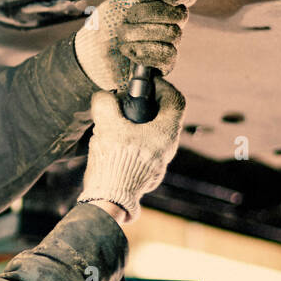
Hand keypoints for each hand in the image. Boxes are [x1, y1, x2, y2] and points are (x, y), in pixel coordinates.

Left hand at [74, 0, 196, 91]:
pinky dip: (145, 52)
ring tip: (121, 37)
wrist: (92, 52)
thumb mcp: (122, 0)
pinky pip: (167, 55)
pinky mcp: (164, 63)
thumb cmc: (108, 23)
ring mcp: (169, 42)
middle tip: (126, 19)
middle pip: (179, 14)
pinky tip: (129, 51)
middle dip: (149, 15)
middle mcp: (169, 21)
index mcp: (161, 1)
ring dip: (140, 34)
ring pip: (172, 34)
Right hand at [77, 79, 184, 222]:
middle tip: (126, 101)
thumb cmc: (114, 161)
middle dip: (145, 104)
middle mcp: (168, 147)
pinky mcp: (147, 172)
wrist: (110, 198)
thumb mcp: (107, 124)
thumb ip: (105, 103)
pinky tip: (114, 142)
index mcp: (166, 133)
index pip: (176, 100)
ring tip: (115, 122)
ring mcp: (159, 161)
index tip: (147, 82)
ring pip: (152, 133)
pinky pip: (144, 148)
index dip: (162, 86)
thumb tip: (104, 96)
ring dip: (136, 123)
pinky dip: (132, 139)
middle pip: (163, 116)